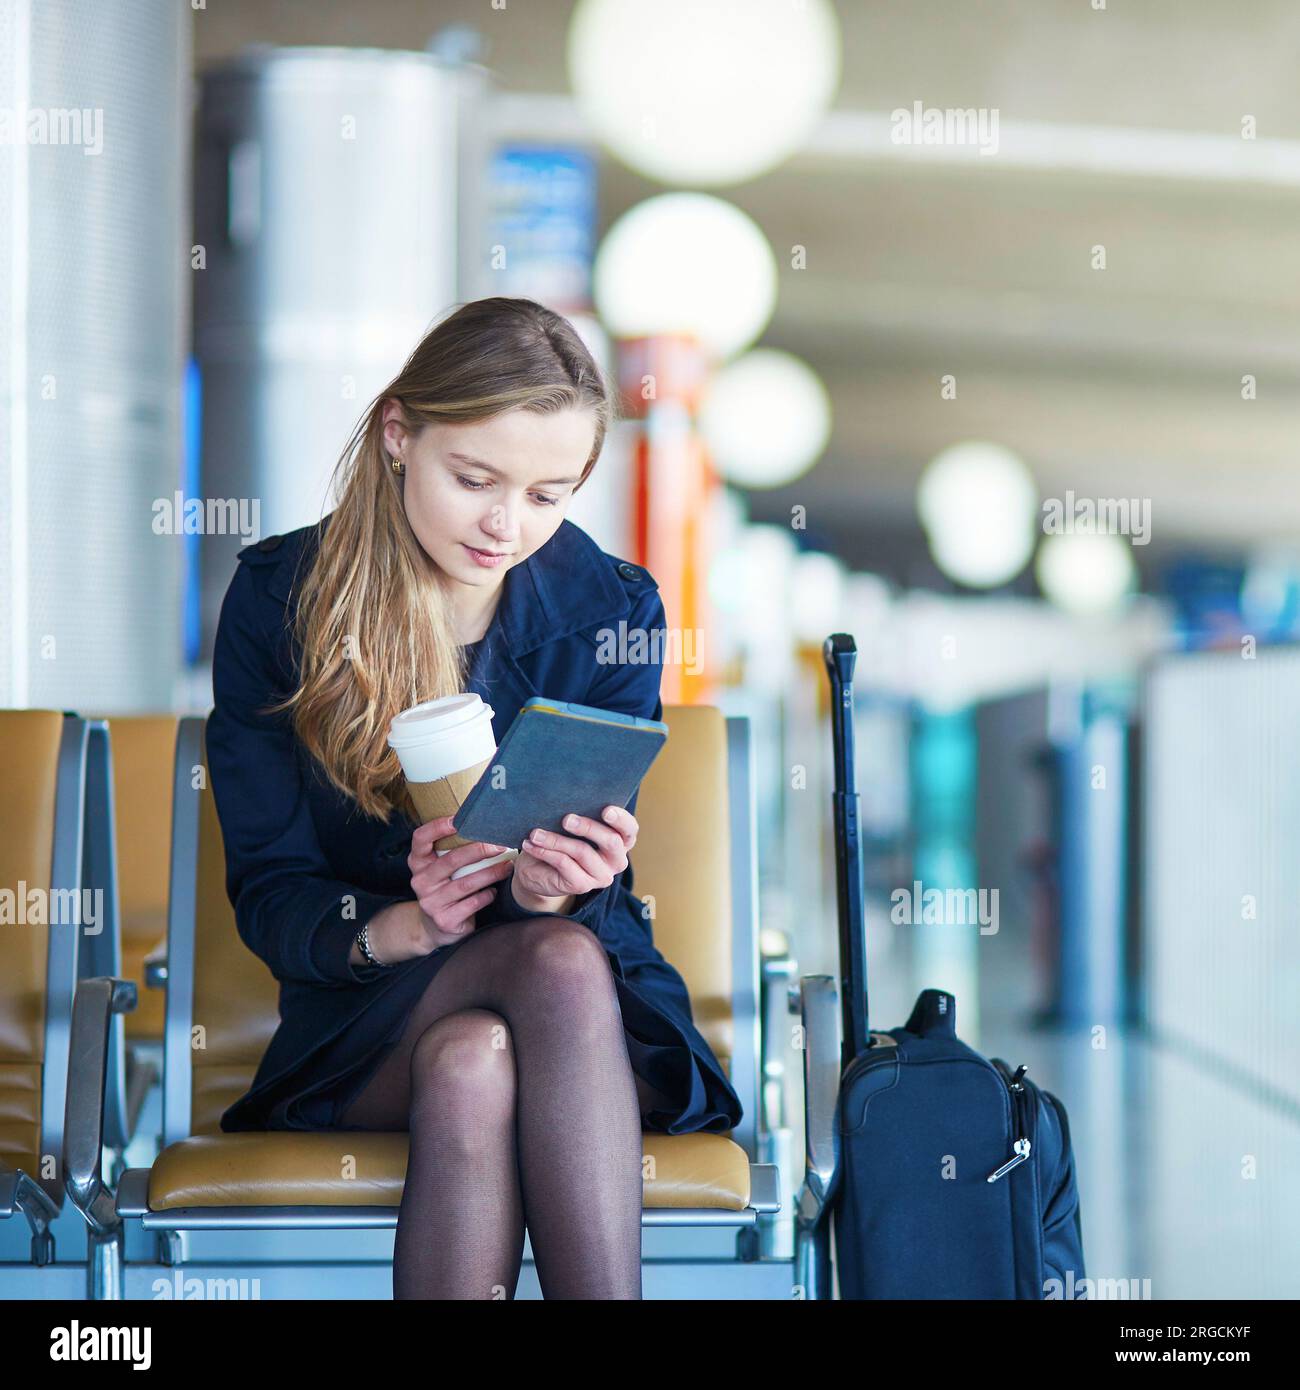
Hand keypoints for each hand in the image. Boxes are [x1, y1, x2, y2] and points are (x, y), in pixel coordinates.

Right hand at [408, 816, 512, 951]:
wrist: (438, 925)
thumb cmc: (447, 886)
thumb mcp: (442, 867)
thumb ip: (452, 849)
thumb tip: (484, 823)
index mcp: (418, 862)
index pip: (421, 838)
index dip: (437, 827)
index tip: (459, 819)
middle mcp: (420, 881)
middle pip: (451, 860)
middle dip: (478, 850)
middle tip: (500, 845)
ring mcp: (430, 902)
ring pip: (465, 883)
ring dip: (490, 873)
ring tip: (507, 866)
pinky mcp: (444, 920)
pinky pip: (471, 904)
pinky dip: (487, 895)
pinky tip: (495, 891)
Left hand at [510, 805, 637, 907]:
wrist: (538, 870)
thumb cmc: (561, 839)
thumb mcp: (572, 826)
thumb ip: (579, 815)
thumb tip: (569, 799)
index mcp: (621, 841)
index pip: (630, 829)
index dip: (621, 819)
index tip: (606, 810)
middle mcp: (616, 860)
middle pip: (611, 841)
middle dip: (588, 827)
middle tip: (566, 818)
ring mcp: (601, 876)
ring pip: (582, 851)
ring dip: (556, 839)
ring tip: (536, 832)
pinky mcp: (582, 886)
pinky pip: (563, 863)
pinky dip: (545, 851)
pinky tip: (531, 844)